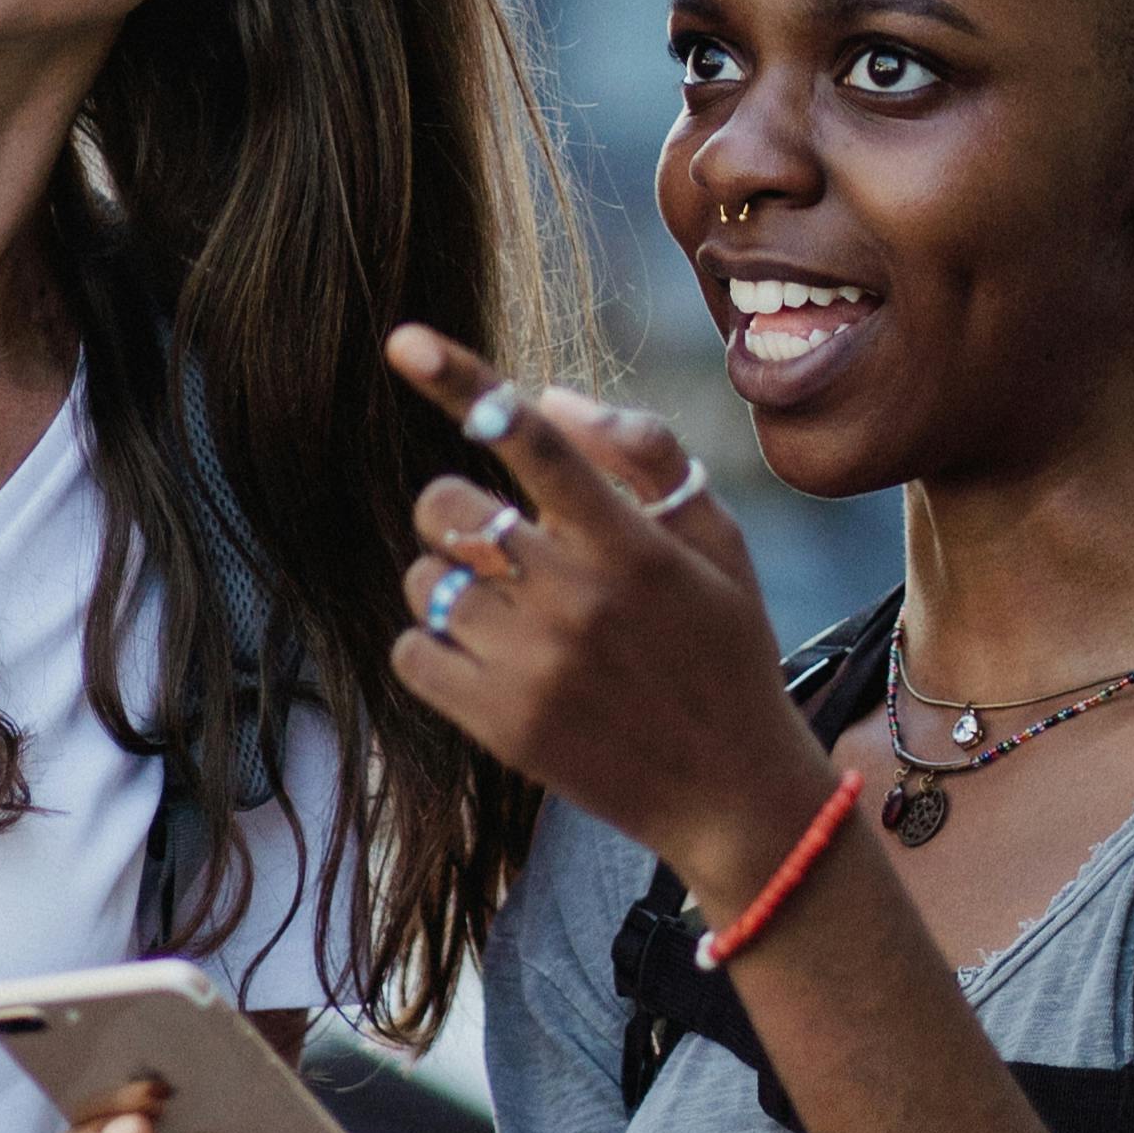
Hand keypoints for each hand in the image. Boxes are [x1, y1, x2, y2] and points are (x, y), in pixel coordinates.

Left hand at [383, 324, 835, 911]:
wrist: (730, 792)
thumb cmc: (724, 649)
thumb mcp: (715, 542)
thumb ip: (642, 456)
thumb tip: (547, 397)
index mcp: (631, 543)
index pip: (535, 442)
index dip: (464, 383)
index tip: (404, 340)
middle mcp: (577, 598)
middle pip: (448, 509)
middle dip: (457, 514)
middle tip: (501, 544)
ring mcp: (533, 665)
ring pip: (426, 581)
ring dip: (451, 584)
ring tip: (512, 616)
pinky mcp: (499, 724)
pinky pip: (412, 651)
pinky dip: (433, 647)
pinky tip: (489, 661)